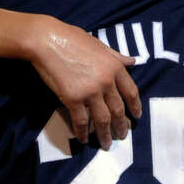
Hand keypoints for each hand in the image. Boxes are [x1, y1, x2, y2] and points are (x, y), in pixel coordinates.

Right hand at [31, 17, 141, 149]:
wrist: (47, 40)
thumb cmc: (71, 39)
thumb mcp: (100, 45)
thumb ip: (116, 56)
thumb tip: (132, 61)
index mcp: (115, 67)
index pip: (131, 92)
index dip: (135, 106)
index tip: (136, 116)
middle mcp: (107, 81)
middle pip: (119, 110)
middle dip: (121, 126)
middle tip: (122, 136)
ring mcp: (91, 91)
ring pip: (103, 119)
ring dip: (106, 134)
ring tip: (106, 144)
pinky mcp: (73, 99)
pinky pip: (81, 121)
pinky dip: (84, 133)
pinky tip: (84, 139)